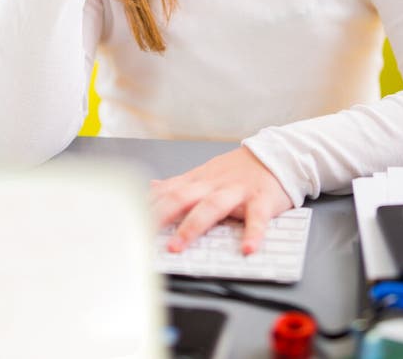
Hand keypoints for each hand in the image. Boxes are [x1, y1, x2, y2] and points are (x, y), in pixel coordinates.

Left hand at [150, 146, 293, 254]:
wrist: (276, 154)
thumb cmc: (238, 170)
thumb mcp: (205, 173)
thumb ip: (178, 184)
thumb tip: (151, 187)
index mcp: (199, 182)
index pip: (166, 193)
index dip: (146, 208)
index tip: (126, 223)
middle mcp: (213, 186)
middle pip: (182, 198)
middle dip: (160, 216)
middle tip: (141, 236)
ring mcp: (237, 192)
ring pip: (212, 206)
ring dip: (193, 226)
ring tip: (177, 246)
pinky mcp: (261, 200)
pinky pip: (257, 218)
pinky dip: (253, 234)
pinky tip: (247, 250)